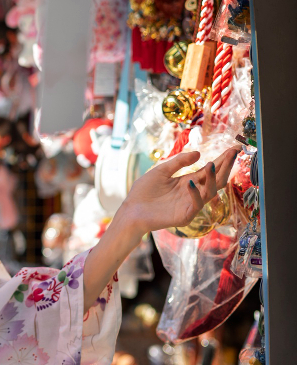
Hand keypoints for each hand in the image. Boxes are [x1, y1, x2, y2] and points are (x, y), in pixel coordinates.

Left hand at [116, 148, 239, 234]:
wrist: (131, 210)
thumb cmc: (144, 192)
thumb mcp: (161, 171)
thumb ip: (178, 162)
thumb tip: (198, 153)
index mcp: (188, 182)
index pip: (209, 170)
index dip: (222, 160)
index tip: (234, 148)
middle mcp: (193, 193)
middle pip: (215, 180)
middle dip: (225, 166)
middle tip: (233, 153)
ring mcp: (190, 205)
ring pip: (209, 192)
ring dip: (211, 178)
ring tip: (212, 165)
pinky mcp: (185, 216)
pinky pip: (196, 205)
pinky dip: (195, 193)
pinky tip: (190, 182)